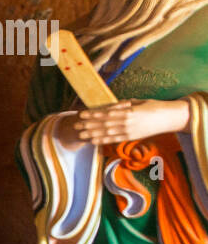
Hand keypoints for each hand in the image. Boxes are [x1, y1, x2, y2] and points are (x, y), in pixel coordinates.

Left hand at [73, 99, 190, 144]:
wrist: (170, 117)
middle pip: (103, 124)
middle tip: (75, 125)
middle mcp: (127, 122)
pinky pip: (115, 140)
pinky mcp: (132, 137)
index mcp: (128, 111)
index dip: (92, 114)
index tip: (81, 114)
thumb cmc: (154, 106)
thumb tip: (111, 106)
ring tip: (80, 135)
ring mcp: (129, 131)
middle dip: (88, 125)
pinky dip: (103, 140)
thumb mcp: (138, 102)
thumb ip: (124, 105)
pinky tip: (93, 141)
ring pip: (107, 133)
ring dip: (92, 134)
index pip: (106, 113)